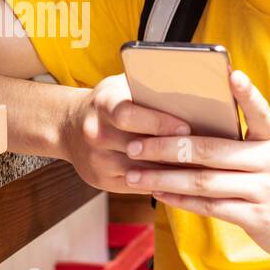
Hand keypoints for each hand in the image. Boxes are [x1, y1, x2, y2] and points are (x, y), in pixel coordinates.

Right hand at [61, 73, 192, 193]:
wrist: (68, 126)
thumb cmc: (107, 102)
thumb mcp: (121, 85)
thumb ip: (147, 86)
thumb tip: (188, 83)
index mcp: (102, 104)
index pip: (128, 115)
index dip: (158, 122)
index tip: (185, 127)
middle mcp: (95, 133)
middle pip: (138, 147)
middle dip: (172, 150)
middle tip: (201, 152)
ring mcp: (96, 160)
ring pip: (141, 171)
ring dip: (171, 171)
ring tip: (199, 167)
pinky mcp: (101, 181)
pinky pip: (137, 185)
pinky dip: (160, 183)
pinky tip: (180, 178)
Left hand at [120, 68, 269, 265]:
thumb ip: (240, 143)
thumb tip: (187, 127)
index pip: (260, 112)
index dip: (247, 94)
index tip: (232, 74)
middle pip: (210, 150)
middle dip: (167, 147)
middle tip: (135, 145)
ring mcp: (264, 191)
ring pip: (204, 181)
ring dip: (164, 178)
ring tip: (134, 174)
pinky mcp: (255, 218)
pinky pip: (210, 207)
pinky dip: (180, 200)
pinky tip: (159, 193)